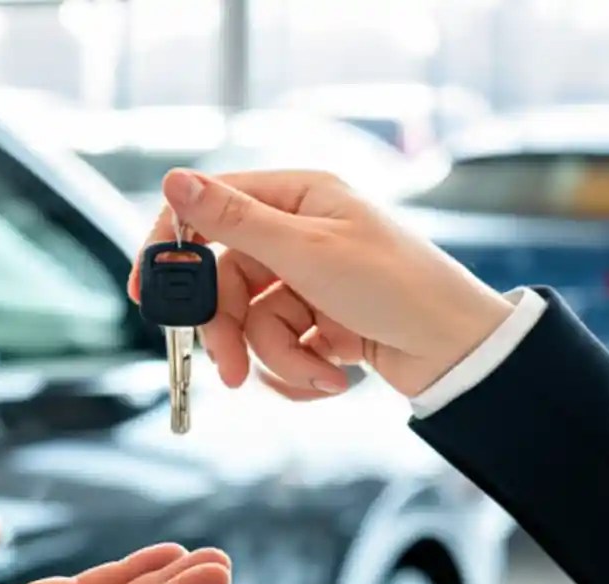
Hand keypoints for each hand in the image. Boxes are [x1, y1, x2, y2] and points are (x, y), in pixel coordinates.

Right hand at [127, 169, 514, 398]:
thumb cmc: (399, 287)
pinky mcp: (321, 324)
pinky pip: (279, 349)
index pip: (211, 207)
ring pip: (252, 323)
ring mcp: (310, 281)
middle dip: (230, 330)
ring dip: (279, 357)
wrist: (460, 354)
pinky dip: (300, 370)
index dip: (174, 247)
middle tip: (228, 368)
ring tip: (320, 370)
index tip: (148, 289)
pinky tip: (335, 376)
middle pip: (226, 280)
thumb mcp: (308, 251)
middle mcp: (300, 233)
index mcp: (297, 196)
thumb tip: (174, 182)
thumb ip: (235, 221)